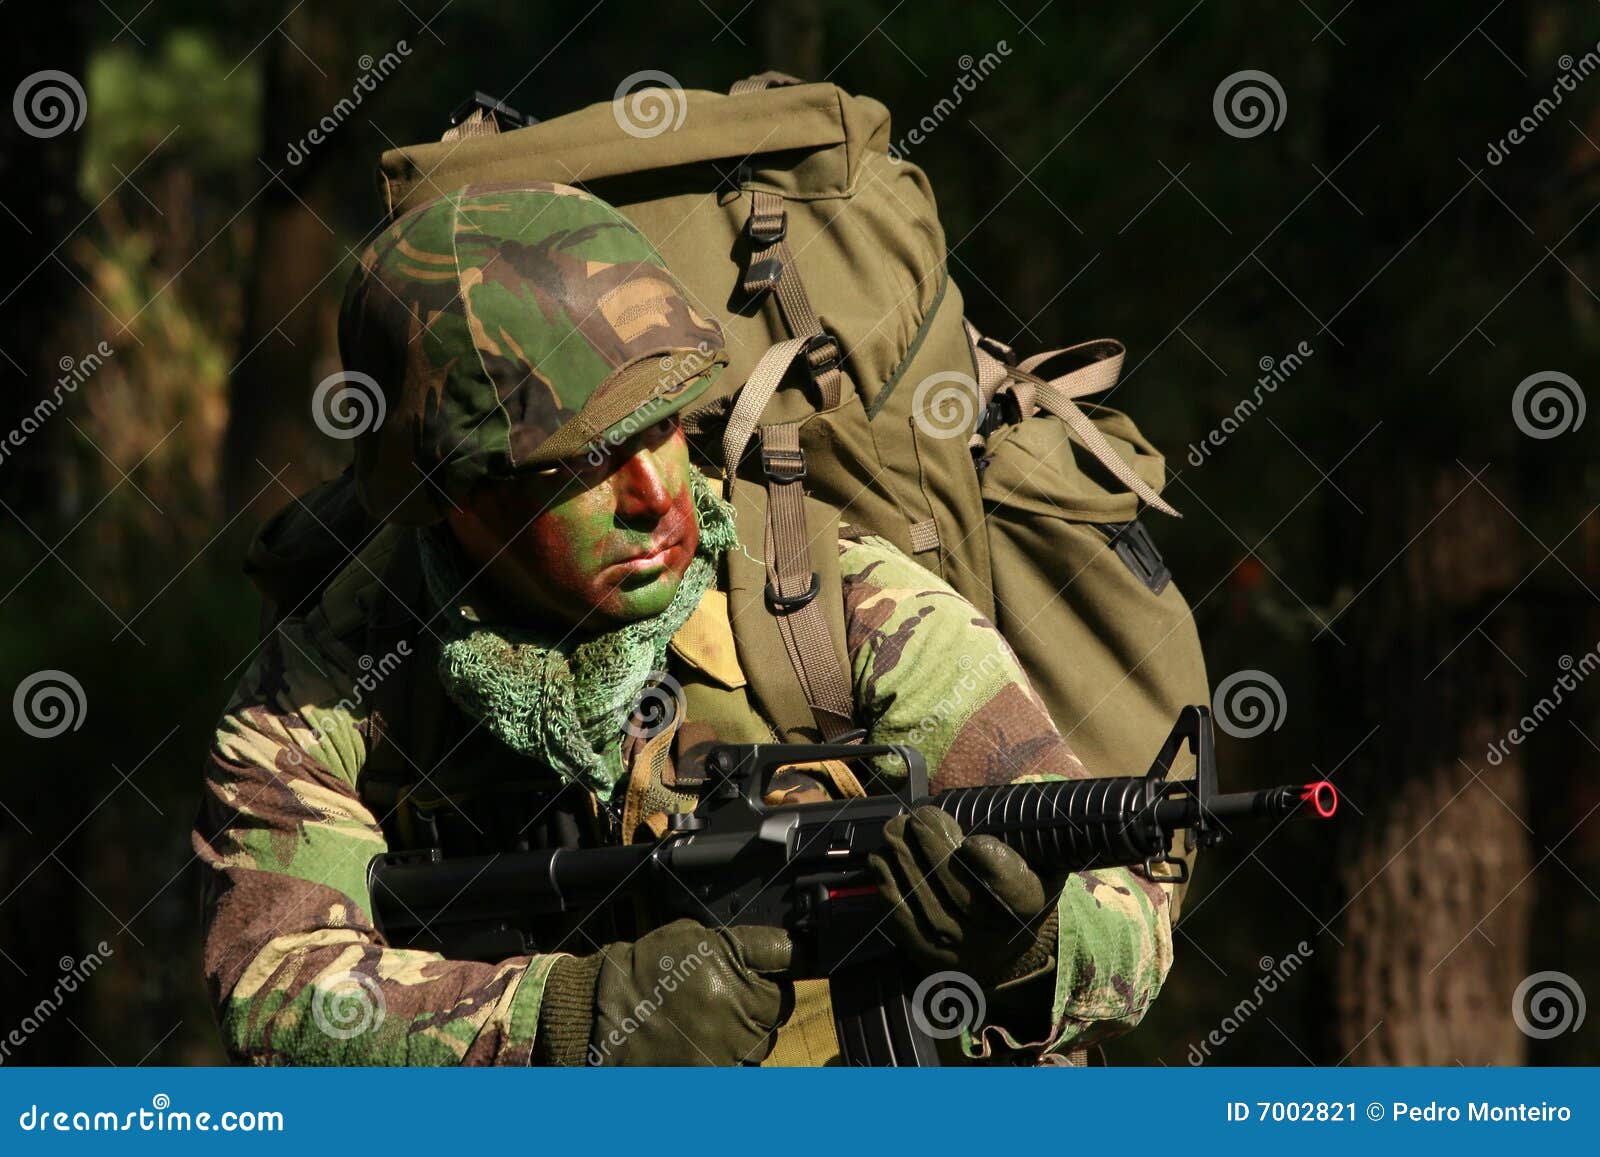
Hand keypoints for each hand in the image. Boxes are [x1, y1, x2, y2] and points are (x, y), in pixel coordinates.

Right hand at [536, 918, 792, 1065]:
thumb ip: (740, 944)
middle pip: (778, 1008)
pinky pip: (744, 1069)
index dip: (782, 965)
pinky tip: (709, 1046)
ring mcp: (728, 1048)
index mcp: (734, 970)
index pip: (785, 964)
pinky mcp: (715, 1074)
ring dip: (749, 1034)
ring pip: (763, 1043)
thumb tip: (780, 945)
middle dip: (762, 1003)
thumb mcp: (694, 936)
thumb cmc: (647, 968)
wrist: (607, 1010)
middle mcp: (737, 1010)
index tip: (780, 967)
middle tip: (733, 998)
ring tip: (715, 1023)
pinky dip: (733, 1060)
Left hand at [868, 805, 1054, 985]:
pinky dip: (888, 884)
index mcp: (1027, 910)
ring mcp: (958, 951)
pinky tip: (882, 858)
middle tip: (917, 816)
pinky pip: (903, 917)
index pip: (1010, 887)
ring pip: (926, 901)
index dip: (989, 862)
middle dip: (932, 846)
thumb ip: (1031, 843)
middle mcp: (994, 937)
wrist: (1001, 956)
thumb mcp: (1041, 870)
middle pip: (959, 889)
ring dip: (903, 860)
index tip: (971, 841)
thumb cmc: (1015, 896)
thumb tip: (1005, 810)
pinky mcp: (927, 955)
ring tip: (894, 829)